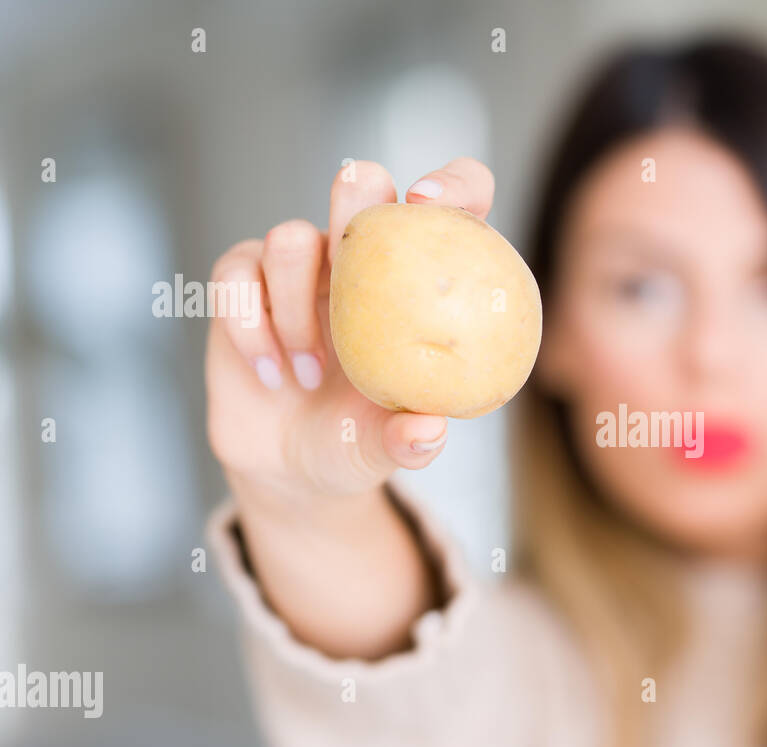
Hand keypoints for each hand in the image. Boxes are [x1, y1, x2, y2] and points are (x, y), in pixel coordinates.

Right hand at [205, 158, 495, 503]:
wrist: (291, 466)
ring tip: (310, 374)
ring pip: (290, 238)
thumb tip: (428, 430)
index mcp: (419, 280)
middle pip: (362, 184)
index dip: (455, 185)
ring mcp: (301, 265)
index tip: (429, 202)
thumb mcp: (388, 448)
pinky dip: (249, 326)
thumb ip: (409, 439)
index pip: (456, 203)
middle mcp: (362, 258)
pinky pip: (236, 274)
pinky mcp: (243, 281)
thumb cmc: (358, 442)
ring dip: (295, 308)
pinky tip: (272, 375)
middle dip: (355, 203)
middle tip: (348, 261)